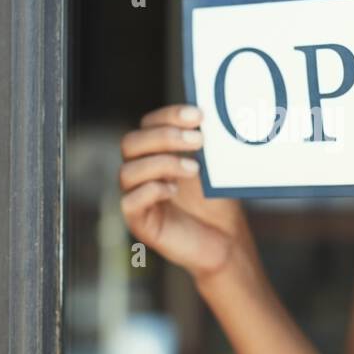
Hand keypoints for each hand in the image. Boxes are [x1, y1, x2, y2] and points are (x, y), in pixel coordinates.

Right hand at [119, 104, 249, 278]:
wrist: (225, 240)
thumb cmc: (216, 201)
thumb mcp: (213, 167)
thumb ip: (204, 143)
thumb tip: (208, 113)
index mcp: (155, 153)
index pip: (148, 124)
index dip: (169, 115)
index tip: (198, 116)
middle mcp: (141, 171)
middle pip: (130, 143)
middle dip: (165, 137)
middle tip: (198, 140)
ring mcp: (137, 197)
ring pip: (127, 171)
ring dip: (162, 164)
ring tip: (194, 170)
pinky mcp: (140, 222)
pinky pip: (129, 202)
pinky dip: (151, 191)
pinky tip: (173, 190)